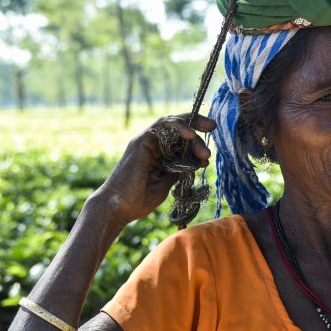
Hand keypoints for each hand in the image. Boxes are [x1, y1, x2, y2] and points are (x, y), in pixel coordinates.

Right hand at [94, 114, 215, 224]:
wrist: (119, 207)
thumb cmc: (140, 199)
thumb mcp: (167, 183)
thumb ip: (179, 169)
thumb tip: (196, 161)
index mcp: (161, 154)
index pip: (182, 139)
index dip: (198, 137)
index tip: (212, 142)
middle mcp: (154, 144)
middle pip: (180, 128)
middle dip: (198, 130)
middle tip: (211, 139)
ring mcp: (146, 141)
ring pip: (172, 123)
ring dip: (191, 130)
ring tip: (202, 143)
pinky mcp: (141, 141)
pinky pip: (161, 126)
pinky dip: (178, 127)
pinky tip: (190, 135)